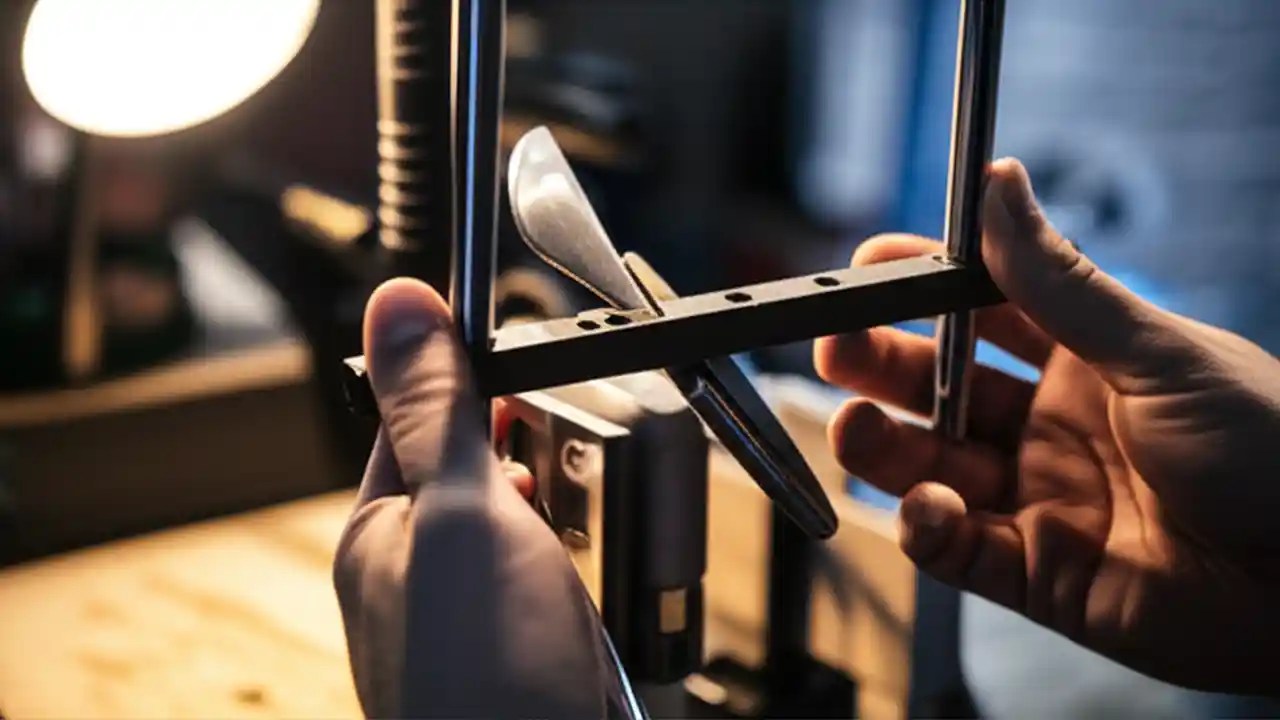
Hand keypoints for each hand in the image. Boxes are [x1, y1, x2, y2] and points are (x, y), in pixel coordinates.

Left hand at [332, 279, 611, 717]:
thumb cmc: (484, 675)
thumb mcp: (461, 512)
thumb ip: (434, 410)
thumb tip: (396, 302)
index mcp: (380, 532)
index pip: (418, 419)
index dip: (470, 377)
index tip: (527, 346)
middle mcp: (418, 576)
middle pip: (481, 468)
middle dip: (532, 450)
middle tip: (576, 447)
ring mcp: (473, 618)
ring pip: (528, 524)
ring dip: (568, 512)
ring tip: (592, 520)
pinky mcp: (524, 651)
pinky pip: (556, 580)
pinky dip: (585, 569)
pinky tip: (601, 581)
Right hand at [815, 159, 1279, 693]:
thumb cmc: (1271, 450)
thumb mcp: (1158, 352)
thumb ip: (1060, 283)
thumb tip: (998, 185)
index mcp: (1088, 360)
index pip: (982, 311)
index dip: (922, 287)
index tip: (867, 266)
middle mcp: (1054, 427)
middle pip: (942, 389)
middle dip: (883, 366)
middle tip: (834, 349)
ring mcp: (1042, 500)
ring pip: (934, 467)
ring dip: (886, 448)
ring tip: (855, 429)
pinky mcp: (1038, 575)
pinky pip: (959, 550)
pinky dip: (930, 530)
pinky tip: (928, 511)